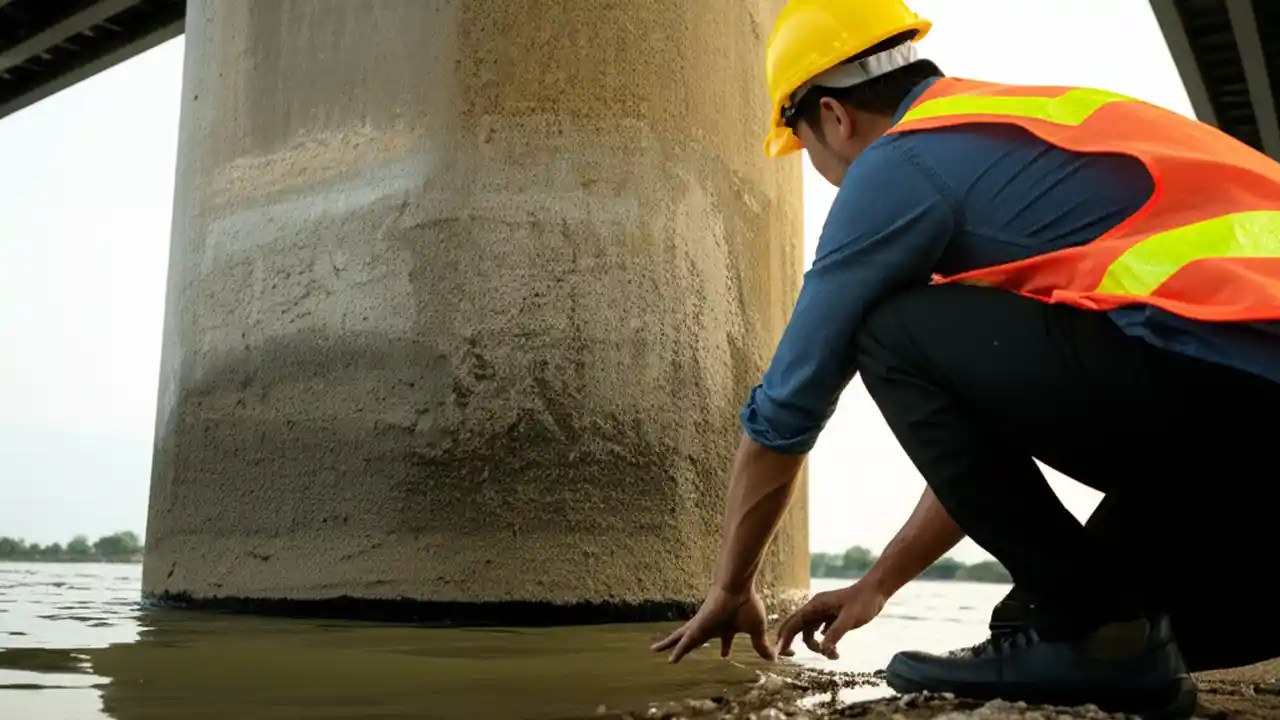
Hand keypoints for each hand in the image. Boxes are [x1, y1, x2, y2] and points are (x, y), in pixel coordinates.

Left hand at [650, 586, 775, 663]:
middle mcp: (712, 626)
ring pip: (683, 639)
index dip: (725, 647)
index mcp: (727, 627)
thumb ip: (761, 645)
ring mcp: (702, 626)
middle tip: (676, 654)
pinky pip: (685, 642)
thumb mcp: (756, 631)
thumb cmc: (747, 606)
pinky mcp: (697, 627)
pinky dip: (678, 650)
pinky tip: (670, 660)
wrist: (737, 588)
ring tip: (654, 649)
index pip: (725, 640)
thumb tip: (773, 659)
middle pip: (695, 639)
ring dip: (670, 645)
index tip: (724, 655)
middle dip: (686, 646)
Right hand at [775, 580, 887, 659]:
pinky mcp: (832, 617)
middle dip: (792, 641)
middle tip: (791, 656)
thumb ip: (836, 633)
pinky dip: (825, 643)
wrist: (876, 591)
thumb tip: (822, 650)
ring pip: (810, 632)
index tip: (779, 652)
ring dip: (818, 646)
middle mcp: (816, 608)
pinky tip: (835, 649)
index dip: (784, 637)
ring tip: (835, 655)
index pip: (793, 622)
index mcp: (815, 606)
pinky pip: (821, 633)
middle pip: (796, 627)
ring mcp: (823, 613)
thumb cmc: (863, 601)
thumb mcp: (850, 618)